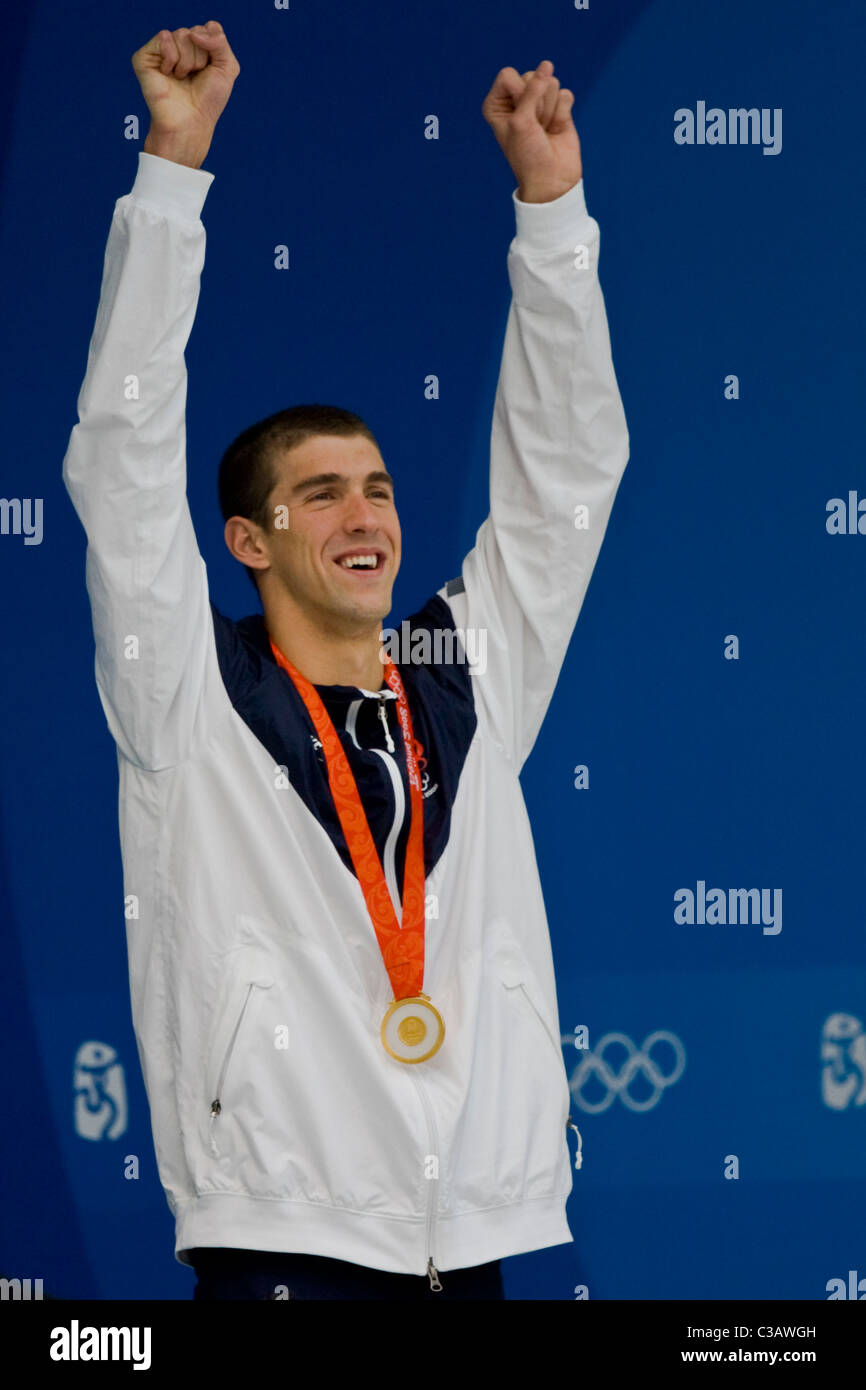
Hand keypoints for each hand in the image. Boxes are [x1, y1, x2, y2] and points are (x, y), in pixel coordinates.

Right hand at [131, 21, 240, 168]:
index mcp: (197, 47)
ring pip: (181, 35)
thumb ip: (220, 40)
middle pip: (195, 31)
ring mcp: (161, 50)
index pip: (209, 27)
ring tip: (181, 78)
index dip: (214, 49)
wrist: (190, 122)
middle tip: (193, 78)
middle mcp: (179, 46)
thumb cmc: (208, 100)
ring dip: (187, 62)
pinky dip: (171, 59)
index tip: (209, 71)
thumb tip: (193, 32)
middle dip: (200, 58)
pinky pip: (164, 38)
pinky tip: (168, 75)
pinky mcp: (145, 56)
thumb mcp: (227, 67)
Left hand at [482, 60, 580, 203]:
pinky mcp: (559, 107)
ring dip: (549, 110)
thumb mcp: (522, 121)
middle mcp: (516, 99)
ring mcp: (539, 102)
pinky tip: (556, 129)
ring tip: (544, 131)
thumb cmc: (528, 155)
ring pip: (550, 83)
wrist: (551, 179)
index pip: (508, 75)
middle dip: (536, 105)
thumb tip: (547, 64)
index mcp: (496, 103)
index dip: (518, 94)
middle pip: (531, 77)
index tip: (520, 119)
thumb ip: (532, 88)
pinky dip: (562, 113)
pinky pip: (564, 94)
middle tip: (534, 129)